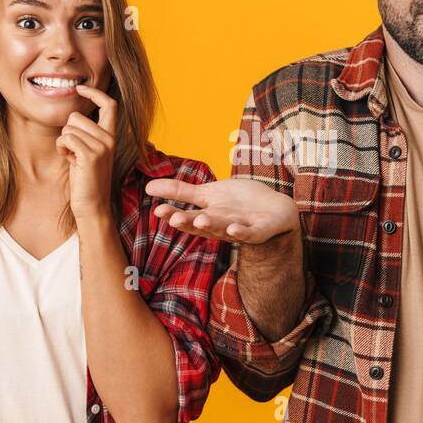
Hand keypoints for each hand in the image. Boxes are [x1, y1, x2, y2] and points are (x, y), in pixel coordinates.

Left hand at [56, 83, 116, 220]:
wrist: (92, 206)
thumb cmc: (86, 181)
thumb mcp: (88, 153)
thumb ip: (86, 135)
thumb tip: (73, 116)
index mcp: (111, 136)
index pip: (108, 104)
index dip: (93, 93)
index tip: (79, 88)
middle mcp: (109, 139)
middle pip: (76, 116)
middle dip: (67, 132)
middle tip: (74, 153)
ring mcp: (102, 146)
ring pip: (68, 128)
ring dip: (64, 143)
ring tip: (73, 159)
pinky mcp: (91, 155)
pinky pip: (66, 138)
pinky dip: (62, 149)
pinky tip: (69, 162)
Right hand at [145, 177, 299, 243]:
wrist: (275, 210)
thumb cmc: (239, 203)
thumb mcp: (207, 194)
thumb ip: (180, 192)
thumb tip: (147, 187)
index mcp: (207, 217)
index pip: (187, 218)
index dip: (173, 215)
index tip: (158, 211)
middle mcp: (221, 226)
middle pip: (202, 225)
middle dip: (189, 222)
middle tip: (174, 218)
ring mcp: (241, 229)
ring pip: (223, 229)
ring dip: (212, 226)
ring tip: (200, 220)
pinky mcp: (260, 231)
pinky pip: (251, 234)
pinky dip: (242, 233)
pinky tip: (233, 229)